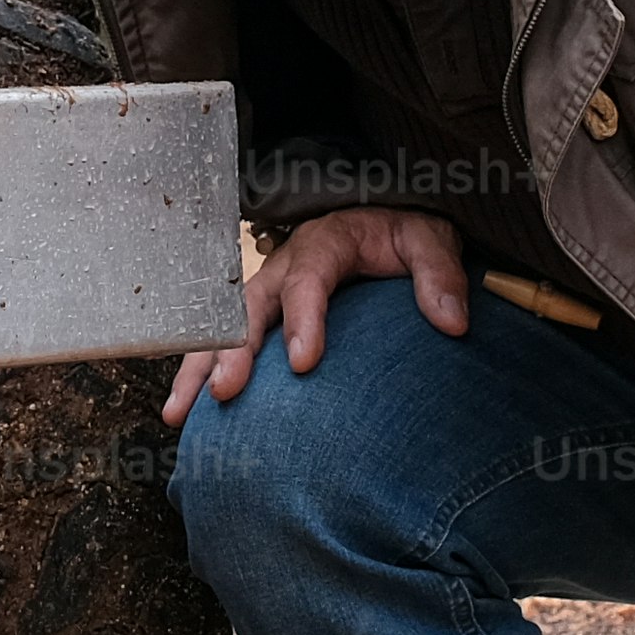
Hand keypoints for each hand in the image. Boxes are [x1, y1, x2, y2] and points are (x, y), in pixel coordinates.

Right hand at [164, 207, 470, 423]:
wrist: (381, 220)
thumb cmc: (401, 234)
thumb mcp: (429, 240)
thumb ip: (440, 275)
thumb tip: (453, 322)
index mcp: (325, 244)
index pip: (308, 280)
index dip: (303, 320)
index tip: (304, 362)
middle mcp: (284, 267)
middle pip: (250, 308)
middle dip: (233, 349)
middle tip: (226, 389)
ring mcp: (267, 292)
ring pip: (223, 328)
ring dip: (200, 369)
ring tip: (180, 412)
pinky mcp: (262, 316)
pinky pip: (223, 343)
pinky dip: (200, 374)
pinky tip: (186, 415)